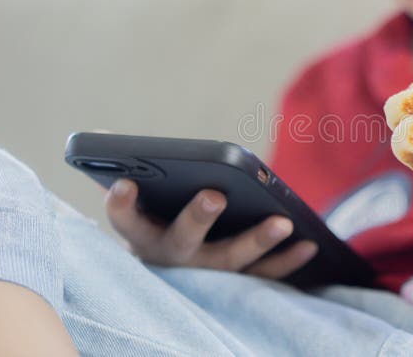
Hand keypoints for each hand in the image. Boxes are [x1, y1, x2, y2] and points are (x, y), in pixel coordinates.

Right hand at [102, 179, 318, 278]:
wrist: (173, 268)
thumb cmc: (159, 216)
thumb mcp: (140, 198)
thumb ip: (129, 165)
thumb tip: (102, 133)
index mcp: (142, 233)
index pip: (125, 221)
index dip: (121, 205)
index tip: (124, 183)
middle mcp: (173, 255)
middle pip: (183, 240)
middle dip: (197, 218)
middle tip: (214, 196)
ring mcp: (206, 271)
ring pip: (230, 260)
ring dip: (256, 241)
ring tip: (283, 222)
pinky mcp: (236, 278)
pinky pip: (264, 272)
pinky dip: (287, 260)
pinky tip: (310, 242)